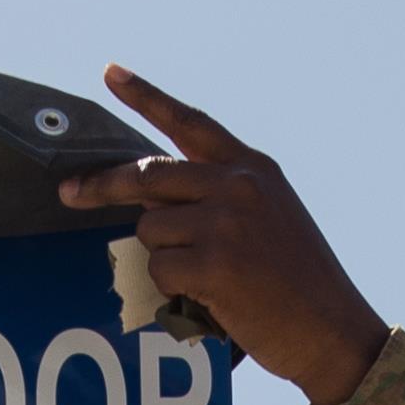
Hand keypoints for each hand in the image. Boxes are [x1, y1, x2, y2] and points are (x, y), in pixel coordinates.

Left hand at [57, 69, 388, 404]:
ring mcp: (226, 221)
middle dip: (102, 186)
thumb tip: (150, 204)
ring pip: (150, 229)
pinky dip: (171, 290)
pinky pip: (159, 269)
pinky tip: (209, 298)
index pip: (190, 123)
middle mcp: (238, 185)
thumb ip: (221, 197)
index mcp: (253, 169)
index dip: (146, 97)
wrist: (334, 330)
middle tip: (70, 193)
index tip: (110, 73)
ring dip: (162, 258)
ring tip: (205, 279)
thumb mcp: (272, 217)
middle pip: (147, 175)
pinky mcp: (214, 262)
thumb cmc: (299, 285)